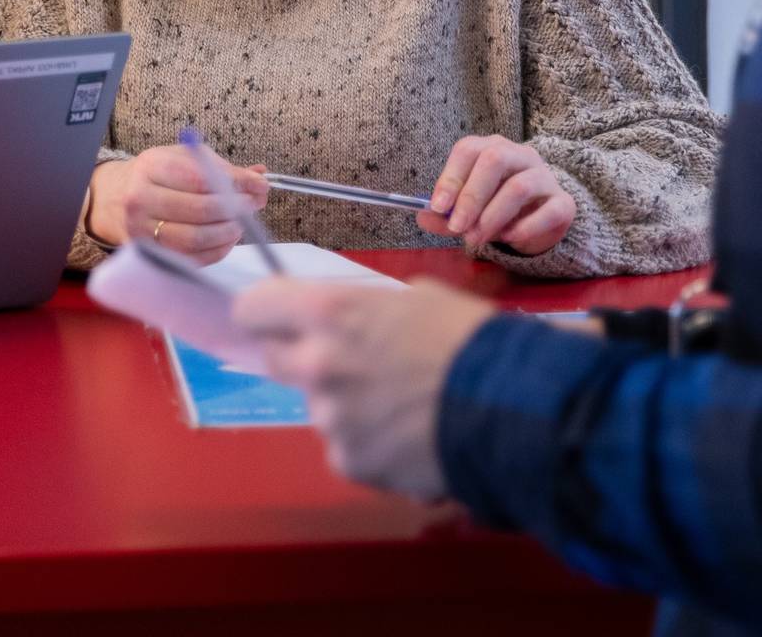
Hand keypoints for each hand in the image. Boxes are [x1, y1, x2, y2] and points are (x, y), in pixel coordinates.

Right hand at [86, 147, 267, 263]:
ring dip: (226, 232)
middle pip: (198, 209)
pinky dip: (216, 251)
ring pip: (193, 238)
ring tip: (239, 223)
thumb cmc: (159, 176)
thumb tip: (260, 179)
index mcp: (151, 167)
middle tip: (252, 205)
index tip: (258, 185)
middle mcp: (140, 198)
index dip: (234, 183)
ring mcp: (140, 230)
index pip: (199, 177)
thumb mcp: (184, 159)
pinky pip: (189, 259)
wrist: (117, 198)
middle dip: (234, 208)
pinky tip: (226, 239)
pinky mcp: (148, 253)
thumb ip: (222, 168)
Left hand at [235, 278, 495, 497]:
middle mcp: (316, 363)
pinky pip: (345, 447)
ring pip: (319, 406)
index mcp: (328, 312)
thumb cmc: (467, 340)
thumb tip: (352, 321)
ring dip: (345, 404)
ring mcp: (329, 418)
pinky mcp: (349, 462)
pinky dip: (369, 443)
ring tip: (400, 403)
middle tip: (350, 361)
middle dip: (305, 357)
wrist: (507, 406)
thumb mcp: (416, 298)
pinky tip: (408, 435)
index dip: (264, 312)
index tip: (274, 317)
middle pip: (278, 359)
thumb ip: (365, 310)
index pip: (254, 308)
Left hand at [417, 135, 575, 255]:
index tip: (438, 207)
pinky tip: (509, 239)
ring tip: (477, 239)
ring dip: (493, 217)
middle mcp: (520, 155)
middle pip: (494, 160)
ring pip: (518, 187)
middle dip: (471, 197)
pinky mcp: (564, 203)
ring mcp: (545, 176)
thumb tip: (422, 217)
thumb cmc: (499, 209)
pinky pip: (548, 212)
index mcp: (492, 148)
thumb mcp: (469, 212)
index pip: (469, 149)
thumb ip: (446, 214)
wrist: (543, 221)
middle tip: (458, 227)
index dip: (451, 177)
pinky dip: (525, 228)